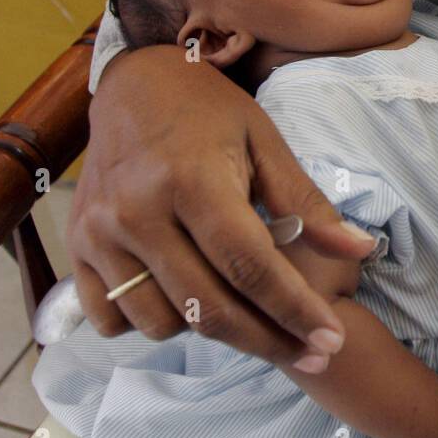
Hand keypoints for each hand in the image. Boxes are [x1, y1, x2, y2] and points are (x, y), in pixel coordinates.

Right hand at [69, 46, 376, 368]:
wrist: (133, 82)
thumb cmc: (208, 109)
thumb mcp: (265, 141)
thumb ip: (307, 203)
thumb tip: (361, 252)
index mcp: (192, 181)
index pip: (249, 267)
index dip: (294, 311)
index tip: (331, 340)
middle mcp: (138, 212)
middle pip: (208, 307)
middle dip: (269, 342)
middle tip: (314, 355)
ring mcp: (100, 234)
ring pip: (162, 323)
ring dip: (210, 330)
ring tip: (243, 309)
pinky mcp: (77, 247)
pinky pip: (113, 318)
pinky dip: (153, 321)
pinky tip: (184, 298)